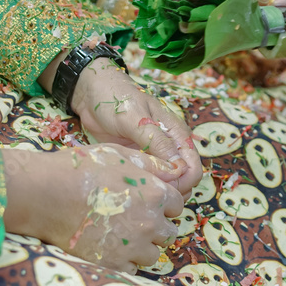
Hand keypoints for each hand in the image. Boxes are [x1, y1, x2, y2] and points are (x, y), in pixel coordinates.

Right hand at [1, 145, 183, 271]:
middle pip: (168, 233)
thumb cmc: (80, 169)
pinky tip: (108, 247)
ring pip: (152, 254)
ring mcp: (132, 246)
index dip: (163, 203)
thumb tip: (175, 172)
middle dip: (155, 226)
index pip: (177, 205)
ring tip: (119, 234)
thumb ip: (151, 164)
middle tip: (132, 219)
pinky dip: (124, 261)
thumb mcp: (118, 155)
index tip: (147, 202)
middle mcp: (149, 222)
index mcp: (155, 194)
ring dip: (141, 246)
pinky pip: (132, 268)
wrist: (45, 194)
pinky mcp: (113, 264)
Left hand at [70, 59, 202, 193]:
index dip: (183, 182)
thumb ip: (156, 140)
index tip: (163, 187)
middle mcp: (170, 146)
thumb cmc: (115, 98)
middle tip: (148, 191)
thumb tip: (178, 167)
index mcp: (176, 133)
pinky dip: (145, 186)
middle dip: (172, 190)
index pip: (193, 167)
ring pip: (167, 182)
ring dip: (158, 190)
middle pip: (183, 179)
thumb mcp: (135, 118)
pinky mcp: (139, 160)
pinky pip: (149, 178)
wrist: (92, 94)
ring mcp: (154, 155)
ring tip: (139, 189)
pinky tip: (132, 186)